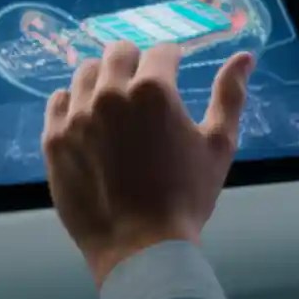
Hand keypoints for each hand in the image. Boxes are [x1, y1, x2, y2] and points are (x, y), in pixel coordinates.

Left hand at [41, 41, 255, 286]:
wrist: (140, 247)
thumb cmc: (186, 196)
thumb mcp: (218, 145)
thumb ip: (229, 95)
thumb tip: (244, 56)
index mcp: (153, 90)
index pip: (161, 51)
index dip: (171, 60)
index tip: (173, 71)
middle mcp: (110, 93)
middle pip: (119, 52)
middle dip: (136, 62)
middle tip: (144, 86)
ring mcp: (77, 115)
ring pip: (86, 72)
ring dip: (103, 79)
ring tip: (114, 103)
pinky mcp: (54, 138)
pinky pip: (58, 100)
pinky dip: (73, 103)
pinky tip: (87, 119)